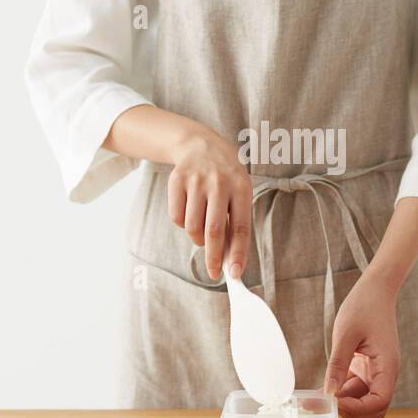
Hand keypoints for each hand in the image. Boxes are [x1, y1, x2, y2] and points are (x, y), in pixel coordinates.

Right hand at [167, 128, 251, 279]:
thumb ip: (235, 221)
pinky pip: (176, 217)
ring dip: (197, 239)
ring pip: (192, 227)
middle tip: (214, 273)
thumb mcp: (238, 192)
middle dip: (214, 257)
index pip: (240, 227)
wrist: (201, 144)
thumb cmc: (226, 177)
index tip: (235, 273)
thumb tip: (230, 259)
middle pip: (213, 231)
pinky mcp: (176, 181)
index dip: (238, 253)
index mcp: (241, 187)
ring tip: (202, 231)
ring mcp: (196, 181)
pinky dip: (183, 224)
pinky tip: (190, 212)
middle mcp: (218, 183)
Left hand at [323, 270, 399, 417]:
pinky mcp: (365, 367)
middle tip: (326, 405)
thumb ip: (337, 365)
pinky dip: (340, 391)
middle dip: (352, 411)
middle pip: (374, 407)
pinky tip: (323, 389)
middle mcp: (384, 373)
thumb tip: (329, 392)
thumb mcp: (345, 334)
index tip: (336, 403)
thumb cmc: (365, 306)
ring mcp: (375, 371)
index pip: (380, 401)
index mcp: (387, 366)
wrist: (375, 290)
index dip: (359, 409)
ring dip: (343, 402)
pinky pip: (354, 387)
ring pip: (362, 400)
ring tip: (317, 399)